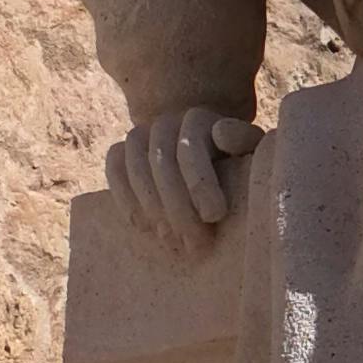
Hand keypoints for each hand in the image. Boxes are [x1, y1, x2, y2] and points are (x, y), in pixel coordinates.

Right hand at [107, 106, 260, 246]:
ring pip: (136, 169)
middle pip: (162, 164)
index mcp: (199, 119)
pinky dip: (125, 199)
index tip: (215, 216)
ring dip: (153, 209)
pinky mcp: (119, 150)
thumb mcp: (248, 150)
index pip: (190, 149)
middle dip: (178, 208)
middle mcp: (165, 122)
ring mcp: (139, 134)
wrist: (203, 154)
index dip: (200, 184)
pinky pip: (113, 170)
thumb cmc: (233, 160)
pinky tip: (144, 226)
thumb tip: (221, 134)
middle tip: (195, 244)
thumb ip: (243, 141)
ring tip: (172, 241)